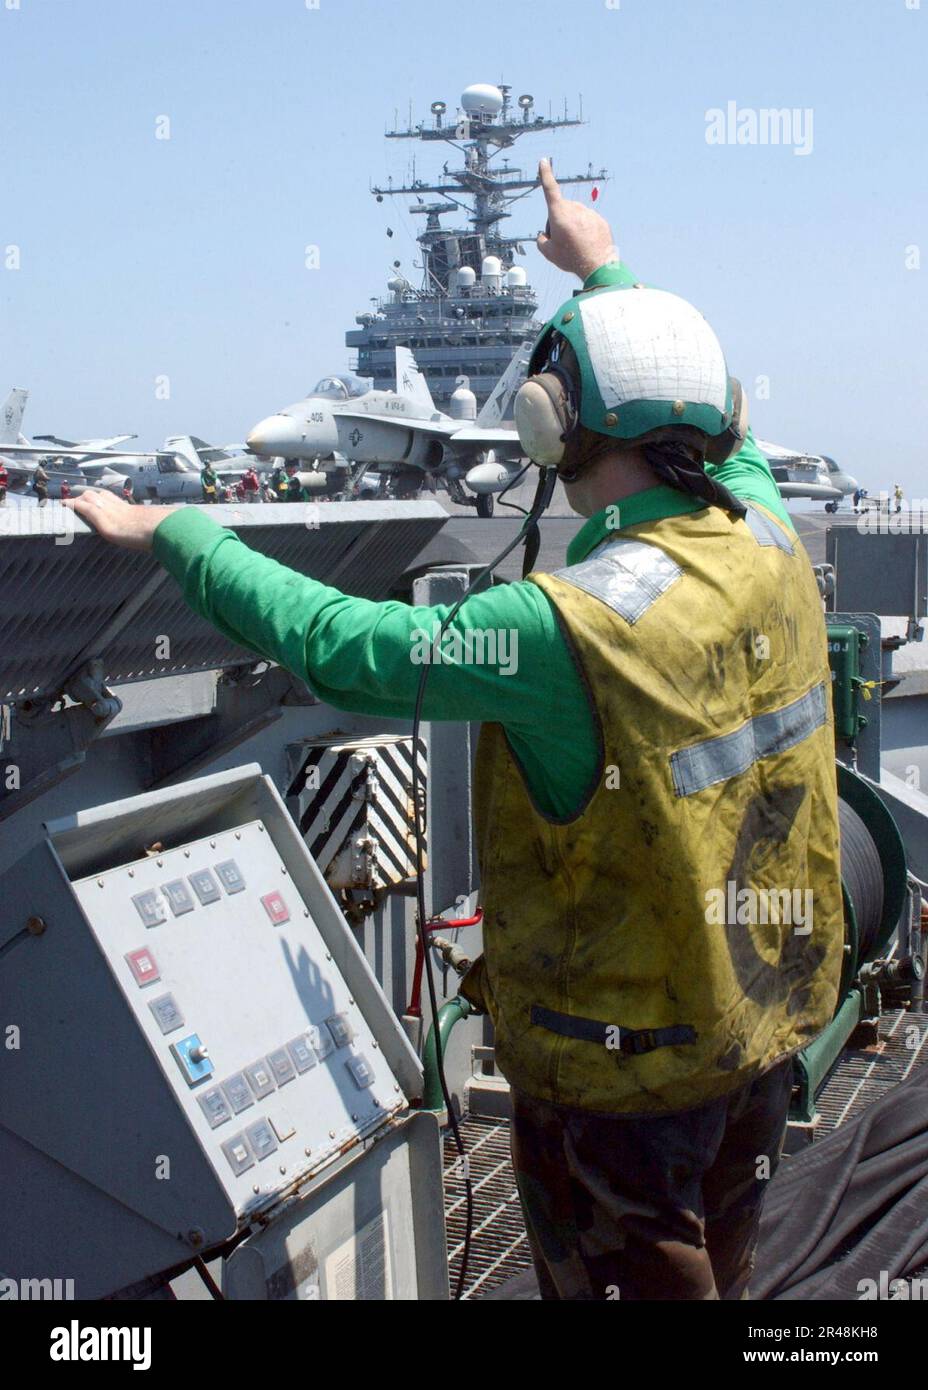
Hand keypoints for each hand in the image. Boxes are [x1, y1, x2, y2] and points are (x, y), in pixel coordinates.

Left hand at [63, 490, 177, 550]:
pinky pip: (84, 507)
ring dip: (77, 500)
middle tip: (77, 502)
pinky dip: (73, 505)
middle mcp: (117, 506)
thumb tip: (161, 536)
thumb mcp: (153, 528)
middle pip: (97, 494)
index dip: (100, 498)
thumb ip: (149, 529)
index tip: (95, 500)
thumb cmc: (159, 530)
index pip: (110, 498)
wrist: (157, 528)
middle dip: (86, 497)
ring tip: (68, 505)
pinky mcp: (102, 518)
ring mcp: (109, 511)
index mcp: (128, 509)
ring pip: (88, 497)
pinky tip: (64, 505)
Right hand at [536, 158, 619, 281]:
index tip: (543, 161)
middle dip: (558, 222)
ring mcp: (589, 213)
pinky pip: (588, 222)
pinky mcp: (600, 220)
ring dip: (573, 227)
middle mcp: (575, 209)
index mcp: (559, 213)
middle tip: (562, 242)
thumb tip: (545, 236)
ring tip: (576, 246)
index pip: (550, 189)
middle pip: (561, 211)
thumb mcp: (548, 252)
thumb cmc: (571, 258)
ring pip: (576, 217)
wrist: (597, 266)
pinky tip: (587, 244)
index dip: (545, 174)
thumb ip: (541, 240)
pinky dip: (586, 231)